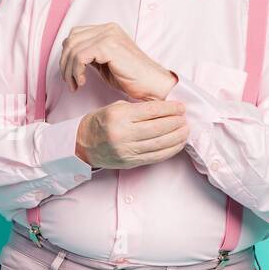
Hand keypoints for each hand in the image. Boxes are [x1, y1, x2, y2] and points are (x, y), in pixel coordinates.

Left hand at [60, 23, 177, 101]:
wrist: (152, 83)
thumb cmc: (131, 77)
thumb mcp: (105, 63)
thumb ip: (90, 55)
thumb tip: (69, 58)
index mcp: (107, 29)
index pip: (75, 35)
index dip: (67, 55)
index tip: (69, 74)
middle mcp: (108, 28)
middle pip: (71, 40)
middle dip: (65, 64)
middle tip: (70, 82)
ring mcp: (108, 35)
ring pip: (73, 49)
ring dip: (69, 70)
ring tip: (76, 85)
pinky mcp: (108, 46)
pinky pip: (80, 57)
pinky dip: (76, 72)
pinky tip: (83, 82)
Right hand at [74, 99, 188, 169]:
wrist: (83, 144)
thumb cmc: (101, 122)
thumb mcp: (116, 108)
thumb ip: (139, 108)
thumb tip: (166, 109)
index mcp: (120, 116)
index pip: (152, 111)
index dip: (170, 109)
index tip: (181, 107)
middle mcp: (123, 134)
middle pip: (158, 128)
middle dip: (176, 122)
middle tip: (185, 119)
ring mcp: (127, 150)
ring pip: (159, 143)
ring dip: (177, 137)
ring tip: (185, 130)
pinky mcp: (130, 162)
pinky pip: (155, 157)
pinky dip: (170, 150)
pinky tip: (178, 144)